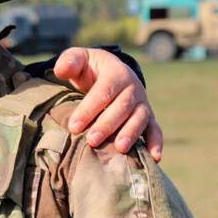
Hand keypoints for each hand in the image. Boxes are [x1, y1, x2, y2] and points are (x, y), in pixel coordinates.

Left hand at [53, 47, 163, 162]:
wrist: (110, 73)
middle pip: (121, 108)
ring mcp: (142, 104)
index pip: (103, 92)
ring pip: (139, 119)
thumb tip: (61, 69)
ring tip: (120, 149)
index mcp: (116, 73)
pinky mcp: (148, 118)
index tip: (73, 126)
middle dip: (107, 125)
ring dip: (131, 134)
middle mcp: (133, 88)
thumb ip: (70, 61)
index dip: (89, 109)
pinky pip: (155, 130)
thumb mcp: (80, 60)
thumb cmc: (90, 69)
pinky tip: (154, 158)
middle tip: (92, 140)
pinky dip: (156, 142)